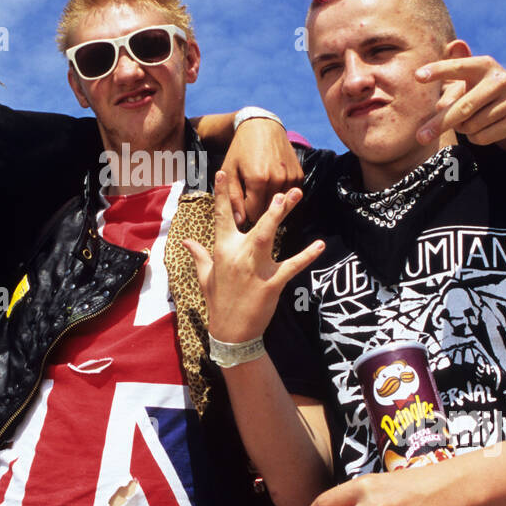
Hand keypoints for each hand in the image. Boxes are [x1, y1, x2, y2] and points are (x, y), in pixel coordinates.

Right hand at [181, 170, 324, 342]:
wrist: (230, 332)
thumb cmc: (218, 301)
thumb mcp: (205, 276)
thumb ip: (198, 255)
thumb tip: (186, 240)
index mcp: (222, 251)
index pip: (221, 218)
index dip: (220, 195)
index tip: (222, 173)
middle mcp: (238, 256)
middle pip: (254, 225)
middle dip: (268, 206)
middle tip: (282, 189)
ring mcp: (254, 269)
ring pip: (268, 238)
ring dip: (280, 218)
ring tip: (292, 197)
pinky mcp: (271, 284)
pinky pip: (291, 267)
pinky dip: (306, 256)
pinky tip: (320, 245)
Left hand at [220, 118, 304, 226]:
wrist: (262, 127)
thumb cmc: (241, 150)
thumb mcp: (230, 171)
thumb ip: (233, 198)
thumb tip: (240, 222)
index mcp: (258, 180)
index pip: (254, 214)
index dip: (246, 213)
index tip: (242, 207)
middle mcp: (277, 179)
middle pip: (269, 211)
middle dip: (259, 209)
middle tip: (251, 199)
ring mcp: (290, 177)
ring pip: (281, 204)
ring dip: (271, 202)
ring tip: (261, 190)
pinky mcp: (299, 174)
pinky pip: (290, 194)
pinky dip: (281, 194)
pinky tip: (272, 184)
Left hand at [414, 57, 505, 149]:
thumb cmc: (482, 91)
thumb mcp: (468, 85)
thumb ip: (450, 92)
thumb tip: (440, 109)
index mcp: (484, 65)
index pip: (458, 67)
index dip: (438, 71)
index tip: (417, 76)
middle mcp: (500, 80)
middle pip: (463, 107)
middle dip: (440, 124)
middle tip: (420, 137)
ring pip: (471, 126)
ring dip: (462, 128)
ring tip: (470, 120)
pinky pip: (482, 137)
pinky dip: (474, 137)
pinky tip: (483, 128)